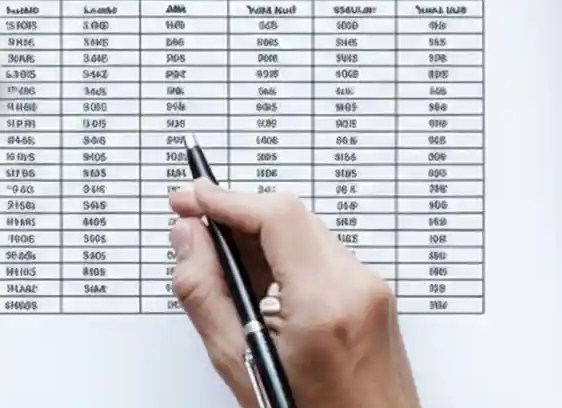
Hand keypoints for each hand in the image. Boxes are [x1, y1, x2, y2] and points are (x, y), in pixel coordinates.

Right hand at [169, 179, 419, 407]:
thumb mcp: (240, 363)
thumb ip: (205, 293)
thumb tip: (188, 239)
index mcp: (324, 304)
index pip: (275, 217)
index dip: (225, 199)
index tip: (190, 199)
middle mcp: (356, 286)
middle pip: (290, 216)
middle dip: (238, 214)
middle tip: (195, 228)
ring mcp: (371, 288)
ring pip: (304, 230)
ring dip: (259, 236)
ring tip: (224, 268)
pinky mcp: (373, 293)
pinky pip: (321, 253)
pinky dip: (283, 255)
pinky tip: (260, 284)